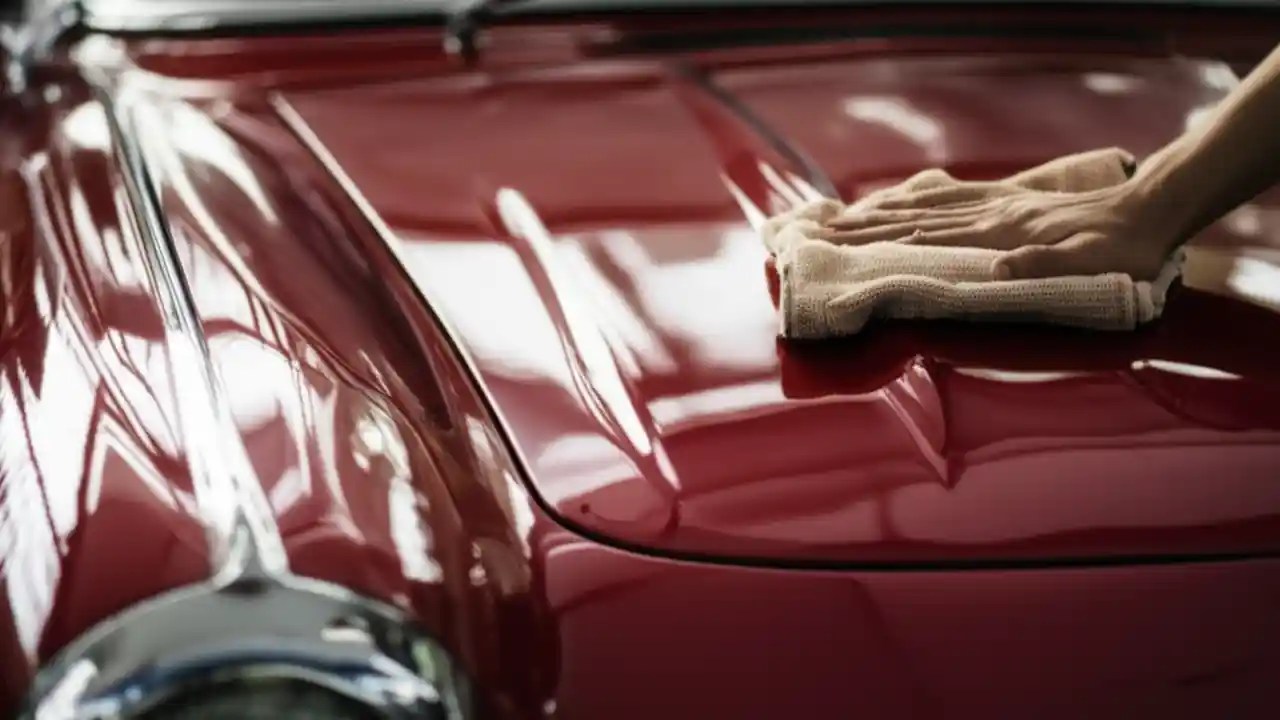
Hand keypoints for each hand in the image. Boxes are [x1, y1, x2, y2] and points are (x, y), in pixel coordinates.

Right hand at [822, 183, 1181, 280]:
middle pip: (913, 219)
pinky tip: (900, 199)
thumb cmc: (1117, 251)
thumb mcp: (1086, 267)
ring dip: (880, 211)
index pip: (925, 237)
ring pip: (925, 205)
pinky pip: (950, 196)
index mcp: (999, 234)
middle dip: (863, 227)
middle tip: (819, 231)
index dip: (879, 240)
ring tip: (842, 216)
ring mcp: (995, 203)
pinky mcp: (1006, 200)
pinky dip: (916, 197)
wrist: (1147, 211)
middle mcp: (989, 214)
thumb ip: (1038, 267)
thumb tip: (991, 272)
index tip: (838, 244)